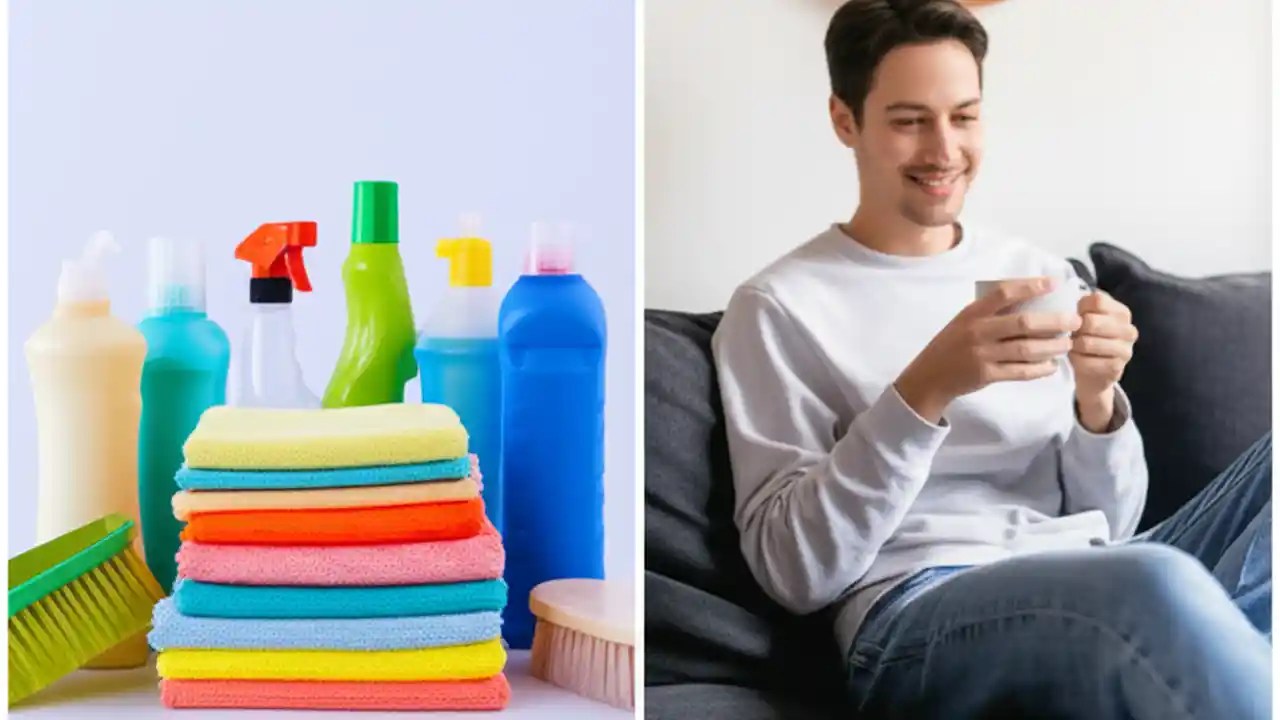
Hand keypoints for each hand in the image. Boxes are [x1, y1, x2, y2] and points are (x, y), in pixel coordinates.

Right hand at [895, 277, 1081, 423]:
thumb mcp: (964, 321)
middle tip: (1074, 320)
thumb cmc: (953, 344)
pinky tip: (1052, 365)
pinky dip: (1040, 369)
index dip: (1031, 286)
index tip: (1054, 283)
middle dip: (1054, 321)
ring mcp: (981, 354)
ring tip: (1068, 343)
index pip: (1004, 292)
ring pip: (1026, 349)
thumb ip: (990, 312)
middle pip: (1023, 323)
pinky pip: (1020, 371)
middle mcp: (977, 331)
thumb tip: (1030, 299)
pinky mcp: (986, 375)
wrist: (930, 376)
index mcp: (972, 312)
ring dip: (1052, 346)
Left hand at [1069, 290, 1137, 430]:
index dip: (1080, 308)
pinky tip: (1079, 359)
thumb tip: (1076, 297)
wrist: (1093, 372)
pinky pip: (1087, 362)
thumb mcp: (1086, 317)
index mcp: (1122, 312)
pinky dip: (1077, 361)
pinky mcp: (1116, 368)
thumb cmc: (1086, 338)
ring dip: (1074, 346)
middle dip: (1076, 329)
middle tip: (1074, 335)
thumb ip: (1084, 305)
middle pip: (1091, 321)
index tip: (1077, 316)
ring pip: (1087, 342)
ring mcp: (1126, 350)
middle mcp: (1129, 329)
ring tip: (1075, 347)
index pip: (1097, 300)